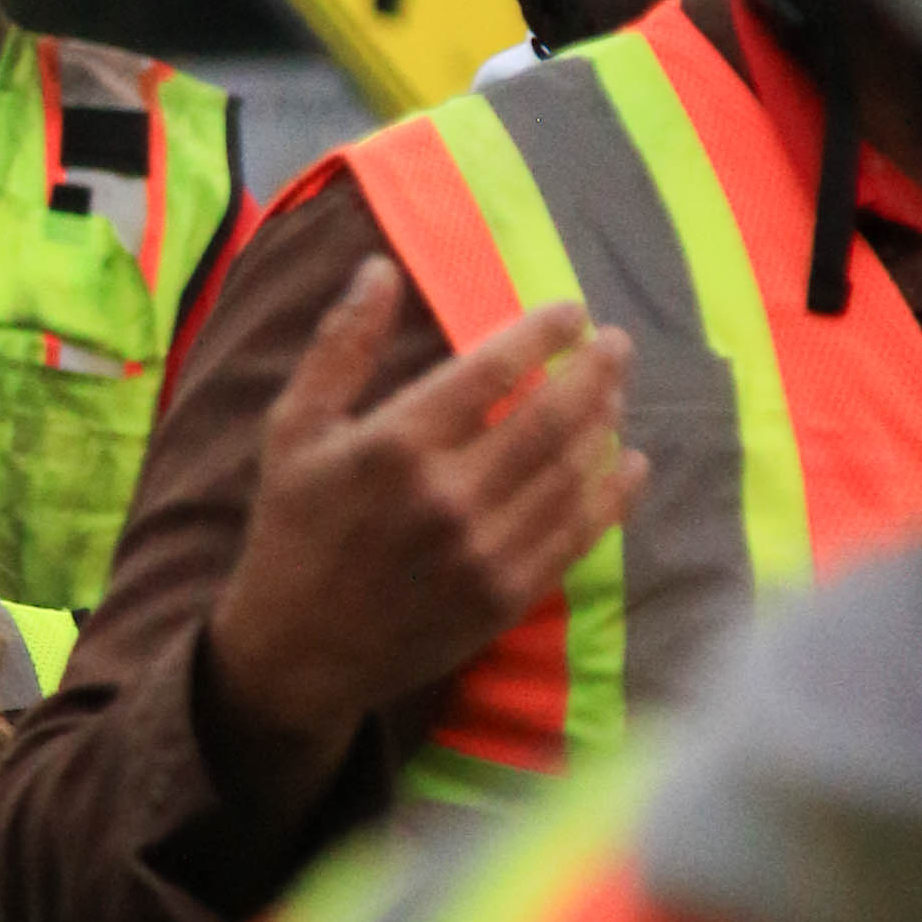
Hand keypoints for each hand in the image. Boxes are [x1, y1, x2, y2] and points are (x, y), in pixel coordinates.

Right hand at [208, 257, 646, 741]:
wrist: (296, 653)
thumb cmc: (292, 530)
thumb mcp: (294, 429)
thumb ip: (340, 346)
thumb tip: (380, 268)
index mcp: (394, 444)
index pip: (494, 369)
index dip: (545, 333)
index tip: (573, 312)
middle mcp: (447, 496)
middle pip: (550, 417)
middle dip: (596, 371)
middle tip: (618, 344)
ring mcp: (482, 551)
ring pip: (571, 472)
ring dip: (605, 423)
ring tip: (617, 393)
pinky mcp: (505, 596)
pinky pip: (576, 535)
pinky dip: (612, 495)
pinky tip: (629, 463)